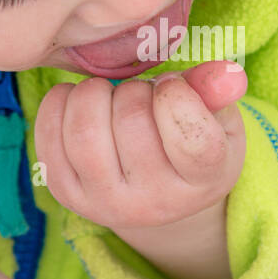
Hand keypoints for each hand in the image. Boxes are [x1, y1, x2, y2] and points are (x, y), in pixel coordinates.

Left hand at [34, 60, 247, 231]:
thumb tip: (228, 74)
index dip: (177, 97)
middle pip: (131, 121)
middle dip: (133, 89)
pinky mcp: (66, 195)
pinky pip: (48, 137)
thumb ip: (217, 92)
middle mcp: (153, 204)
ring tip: (108, 93)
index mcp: (201, 182)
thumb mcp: (217, 118)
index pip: (192, 141)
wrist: (154, 190)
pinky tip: (78, 99)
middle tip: (139, 93)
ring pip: (84, 131)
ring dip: (93, 93)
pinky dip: (60, 102)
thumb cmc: (190, 141)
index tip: (171, 87)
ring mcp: (105, 204)